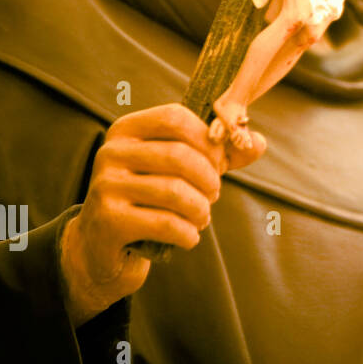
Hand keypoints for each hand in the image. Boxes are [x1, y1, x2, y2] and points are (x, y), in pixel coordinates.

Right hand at [59, 103, 266, 326]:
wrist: (104, 245)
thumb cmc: (151, 198)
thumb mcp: (182, 170)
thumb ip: (221, 154)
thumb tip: (259, 142)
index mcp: (127, 130)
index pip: (175, 117)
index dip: (207, 139)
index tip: (220, 163)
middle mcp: (110, 152)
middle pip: (178, 155)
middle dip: (209, 179)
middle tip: (214, 195)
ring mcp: (105, 186)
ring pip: (174, 192)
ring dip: (201, 210)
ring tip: (202, 217)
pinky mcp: (108, 221)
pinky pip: (165, 224)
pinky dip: (189, 234)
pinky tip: (190, 237)